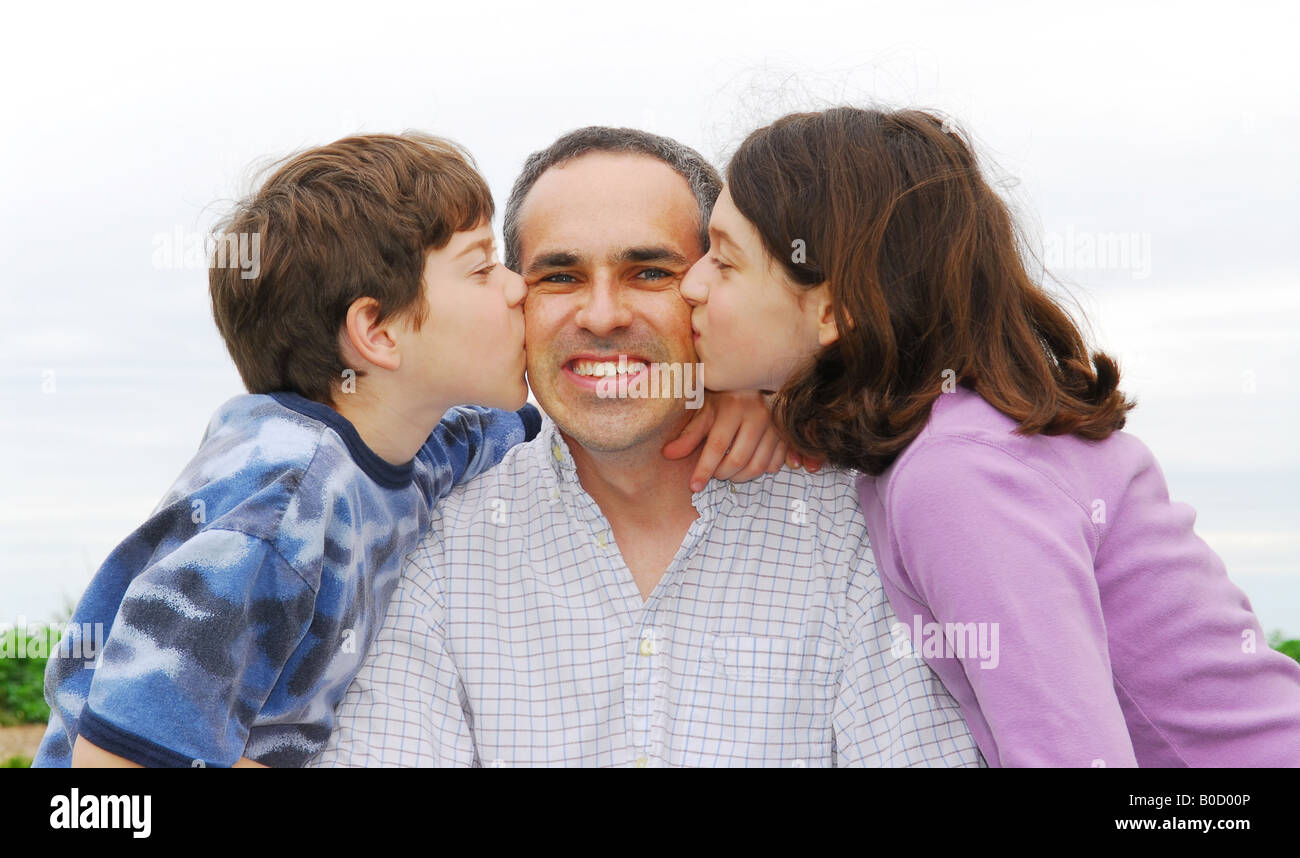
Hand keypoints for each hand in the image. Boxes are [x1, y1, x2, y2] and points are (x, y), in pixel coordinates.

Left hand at [661, 390, 820, 491]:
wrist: (754, 383)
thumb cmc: (724, 397)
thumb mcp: (704, 411)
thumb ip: (688, 434)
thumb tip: (667, 455)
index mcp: (733, 406)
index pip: (717, 446)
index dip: (704, 469)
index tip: (694, 486)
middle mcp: (757, 414)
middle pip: (738, 459)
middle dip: (722, 474)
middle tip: (714, 473)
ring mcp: (775, 425)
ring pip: (757, 466)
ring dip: (740, 477)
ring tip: (728, 471)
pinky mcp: (785, 435)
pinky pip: (774, 465)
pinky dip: (760, 471)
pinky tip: (748, 465)